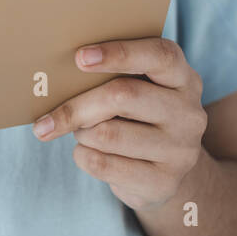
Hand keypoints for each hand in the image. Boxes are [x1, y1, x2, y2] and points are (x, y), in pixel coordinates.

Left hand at [33, 37, 207, 209]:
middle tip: (47, 117)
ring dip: (80, 133)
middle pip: (122, 96)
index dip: (119, 53)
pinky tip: (89, 153)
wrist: (159, 172)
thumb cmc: (133, 119)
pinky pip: (101, 164)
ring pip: (106, 133)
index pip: (159, 56)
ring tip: (84, 132)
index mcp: (182, 79)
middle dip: (77, 106)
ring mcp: (181, 149)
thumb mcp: (134, 91)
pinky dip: (82, 155)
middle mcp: (189, 113)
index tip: (79, 57)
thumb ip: (109, 77)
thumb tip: (54, 77)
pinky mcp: (163, 182)